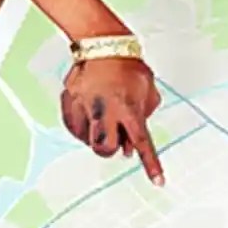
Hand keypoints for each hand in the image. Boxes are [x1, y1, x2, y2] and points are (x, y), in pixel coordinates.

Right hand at [60, 58, 163, 184]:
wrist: (104, 45)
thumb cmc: (129, 66)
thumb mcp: (147, 91)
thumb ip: (143, 119)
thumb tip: (130, 147)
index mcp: (129, 108)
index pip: (142, 143)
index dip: (151, 164)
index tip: (158, 182)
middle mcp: (105, 110)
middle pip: (104, 149)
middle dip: (110, 148)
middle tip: (114, 137)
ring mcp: (84, 107)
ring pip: (87, 141)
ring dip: (95, 135)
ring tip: (102, 113)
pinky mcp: (68, 103)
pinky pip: (74, 128)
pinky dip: (83, 126)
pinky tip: (90, 111)